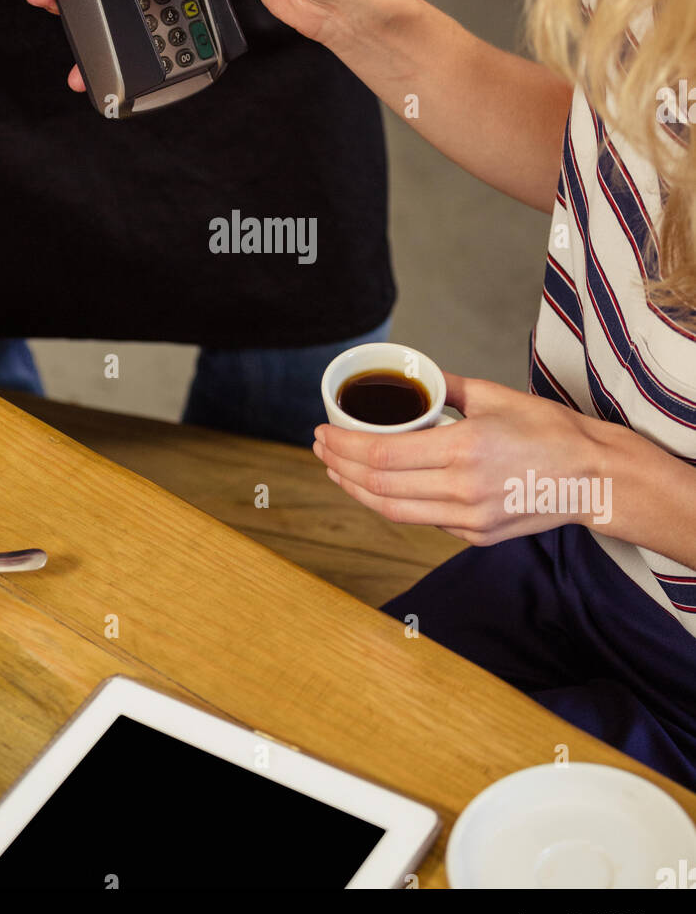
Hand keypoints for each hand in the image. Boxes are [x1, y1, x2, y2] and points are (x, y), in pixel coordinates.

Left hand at [313, 375, 611, 544]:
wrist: (593, 477)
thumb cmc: (549, 431)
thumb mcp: (494, 395)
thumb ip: (446, 388)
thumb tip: (411, 378)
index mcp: (464, 449)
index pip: (382, 454)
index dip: (343, 446)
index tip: (322, 432)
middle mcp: (462, 489)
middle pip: (378, 485)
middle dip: (339, 466)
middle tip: (320, 448)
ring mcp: (468, 518)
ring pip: (393, 511)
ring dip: (357, 491)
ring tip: (337, 472)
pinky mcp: (475, 535)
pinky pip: (421, 520)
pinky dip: (392, 504)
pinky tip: (378, 488)